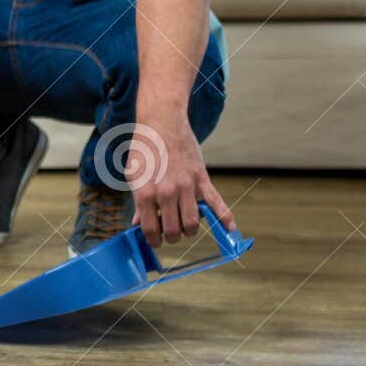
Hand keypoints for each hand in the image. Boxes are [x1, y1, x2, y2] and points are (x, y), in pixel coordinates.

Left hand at [127, 111, 232, 246]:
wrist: (162, 124)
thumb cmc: (144, 150)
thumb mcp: (134, 175)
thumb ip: (138, 203)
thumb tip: (137, 226)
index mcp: (145, 193)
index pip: (151, 230)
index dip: (153, 241)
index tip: (155, 241)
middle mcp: (166, 192)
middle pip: (175, 231)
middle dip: (172, 236)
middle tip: (170, 231)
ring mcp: (185, 186)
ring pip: (193, 223)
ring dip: (189, 230)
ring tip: (184, 225)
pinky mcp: (201, 179)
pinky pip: (217, 203)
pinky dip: (225, 218)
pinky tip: (231, 230)